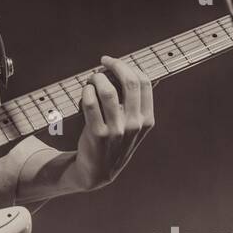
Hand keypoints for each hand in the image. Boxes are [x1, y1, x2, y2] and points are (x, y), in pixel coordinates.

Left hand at [68, 55, 154, 191]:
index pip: (145, 83)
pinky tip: (85, 91)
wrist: (98, 171)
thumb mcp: (134, 127)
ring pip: (108, 91)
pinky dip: (86, 91)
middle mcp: (135, 124)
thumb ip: (137, 104)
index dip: (128, 67)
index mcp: (147, 119)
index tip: (114, 62)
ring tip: (92, 78)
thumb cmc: (115, 142)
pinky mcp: (98, 134)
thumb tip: (141, 74)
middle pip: (130, 82)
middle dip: (115, 65)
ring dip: (97, 77)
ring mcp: (117, 130)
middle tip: (103, 61)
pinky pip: (91, 104)